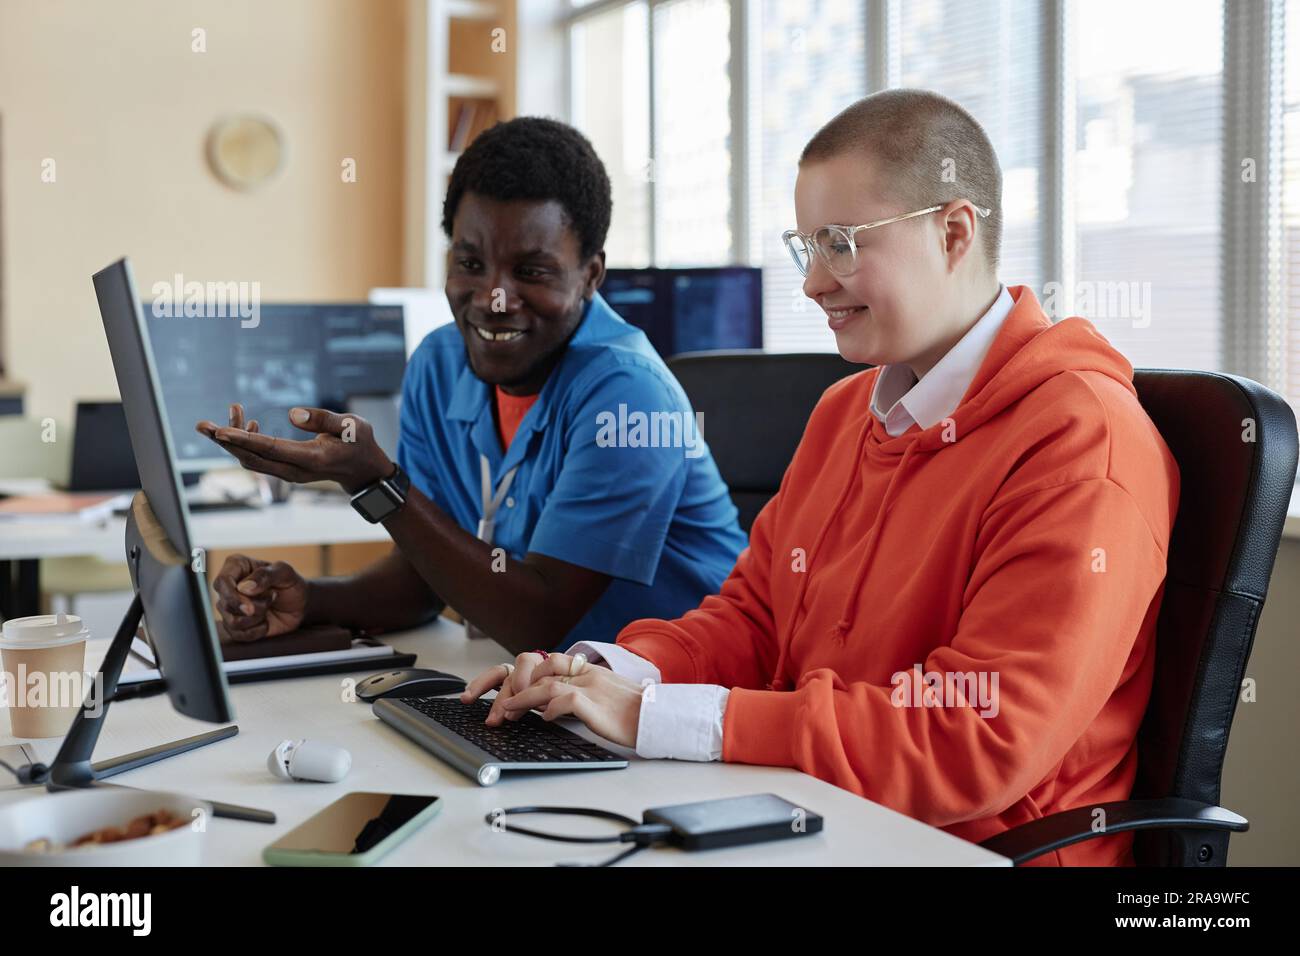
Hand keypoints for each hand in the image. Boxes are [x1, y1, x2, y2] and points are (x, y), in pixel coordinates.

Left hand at [196, 403, 392, 493]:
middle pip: (251, 458)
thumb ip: (323, 419)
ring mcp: (288, 473)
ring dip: (233, 440)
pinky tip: (248, 422)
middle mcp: (295, 471)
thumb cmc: (360, 443)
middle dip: (225, 441)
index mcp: (312, 459)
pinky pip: (258, 458)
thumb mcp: (353, 426)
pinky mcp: (285, 469)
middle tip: (201, 424)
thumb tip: (291, 413)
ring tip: (228, 412)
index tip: (220, 430)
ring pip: (251, 459)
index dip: (243, 439)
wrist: (363, 470)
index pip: (270, 449)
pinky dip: (245, 442)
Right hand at [211, 554, 308, 641]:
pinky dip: (256, 631)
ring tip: (269, 607)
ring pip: (232, 622)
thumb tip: (243, 587)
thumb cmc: (291, 583)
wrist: (300, 605)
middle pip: (227, 604)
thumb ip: (265, 575)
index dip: (233, 597)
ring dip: (257, 619)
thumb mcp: (285, 573)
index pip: (221, 581)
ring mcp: (230, 606)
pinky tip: (265, 623)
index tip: (250, 606)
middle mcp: (228, 586)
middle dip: (255, 607)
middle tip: (272, 598)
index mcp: (236, 566)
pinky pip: (237, 635)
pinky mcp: (234, 625)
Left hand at [462, 652, 642, 748]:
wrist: (657, 718)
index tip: (516, 689)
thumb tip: (559, 704)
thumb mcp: (607, 696)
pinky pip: (564, 700)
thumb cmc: (635, 713)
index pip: (552, 662)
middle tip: (505, 705)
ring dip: (523, 699)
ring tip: (509, 712)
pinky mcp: (594, 704)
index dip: (530, 674)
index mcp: (591, 670)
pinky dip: (550, 709)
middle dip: (519, 686)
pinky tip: (545, 719)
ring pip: (547, 684)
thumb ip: (585, 693)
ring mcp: (591, 687)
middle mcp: (588, 674)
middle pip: (543, 670)